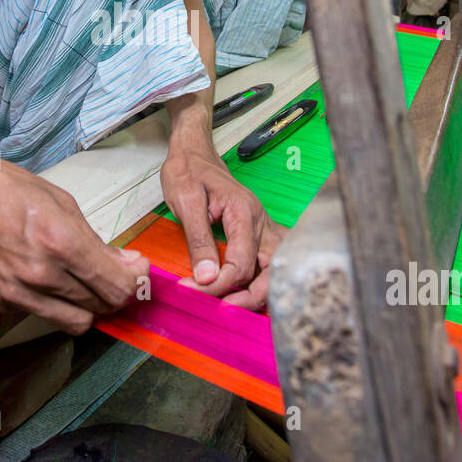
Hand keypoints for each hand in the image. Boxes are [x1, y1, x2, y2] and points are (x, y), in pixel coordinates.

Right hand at [0, 149, 148, 333]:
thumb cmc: (4, 187)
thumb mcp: (60, 202)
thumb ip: (95, 240)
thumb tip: (125, 264)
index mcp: (60, 241)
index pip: (116, 286)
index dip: (135, 281)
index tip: (136, 270)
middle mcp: (40, 273)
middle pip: (101, 305)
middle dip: (115, 291)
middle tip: (113, 272)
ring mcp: (17, 292)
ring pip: (76, 321)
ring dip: (88, 304)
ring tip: (84, 281)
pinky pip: (43, 314)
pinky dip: (54, 302)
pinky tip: (47, 278)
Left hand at [159, 135, 285, 309]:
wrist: (193, 151)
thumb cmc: (188, 171)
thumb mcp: (185, 201)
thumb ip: (198, 239)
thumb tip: (207, 277)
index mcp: (243, 213)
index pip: (241, 264)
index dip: (219, 285)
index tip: (192, 291)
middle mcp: (260, 222)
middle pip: (271, 271)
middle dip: (250, 297)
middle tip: (222, 310)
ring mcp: (262, 226)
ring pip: (275, 268)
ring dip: (259, 291)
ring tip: (234, 305)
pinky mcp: (258, 231)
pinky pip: (269, 260)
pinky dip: (262, 279)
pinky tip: (245, 290)